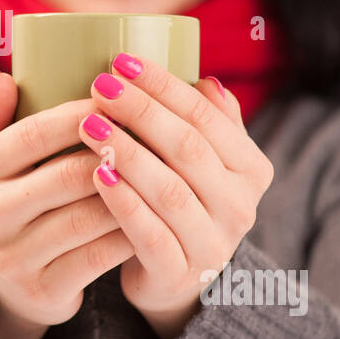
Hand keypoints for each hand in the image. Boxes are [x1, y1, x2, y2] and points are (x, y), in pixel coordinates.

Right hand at [0, 71, 134, 338]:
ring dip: (132, 192)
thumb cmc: (13, 200)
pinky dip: (132, 232)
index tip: (121, 95)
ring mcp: (12, 257)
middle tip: (157, 133)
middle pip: (68, 175)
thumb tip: (0, 77)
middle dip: (118, 151)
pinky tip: (157, 215)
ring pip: (89, 217)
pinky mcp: (43, 290)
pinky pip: (100, 256)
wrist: (10, 285)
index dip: (81, 113)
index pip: (33, 133)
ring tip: (165, 169)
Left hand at [75, 53, 274, 338]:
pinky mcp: (180, 274)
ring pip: (170, 190)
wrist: (171, 277)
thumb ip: (207, 123)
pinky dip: (124, 203)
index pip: (206, 116)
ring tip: (89, 125)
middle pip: (188, 148)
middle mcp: (241, 206)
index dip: (164, 85)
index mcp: (251, 168)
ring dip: (127, 153)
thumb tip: (206, 79)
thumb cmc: (179, 201)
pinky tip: (97, 176)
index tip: (121, 60)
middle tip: (99, 86)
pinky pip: (151, 234)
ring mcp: (213, 244)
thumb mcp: (200, 162)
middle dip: (141, 112)